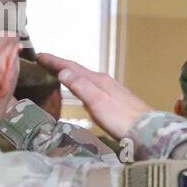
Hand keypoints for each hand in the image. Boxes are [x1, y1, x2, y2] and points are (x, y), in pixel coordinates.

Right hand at [37, 53, 151, 138]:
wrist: (147, 131)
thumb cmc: (122, 119)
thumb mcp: (97, 101)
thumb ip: (80, 86)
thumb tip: (63, 72)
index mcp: (98, 80)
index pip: (71, 67)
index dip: (54, 61)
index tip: (39, 55)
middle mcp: (105, 82)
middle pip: (78, 70)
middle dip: (61, 66)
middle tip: (44, 62)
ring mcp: (111, 91)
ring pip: (86, 78)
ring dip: (71, 74)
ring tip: (59, 73)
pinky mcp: (116, 101)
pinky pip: (93, 87)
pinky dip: (81, 85)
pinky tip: (82, 91)